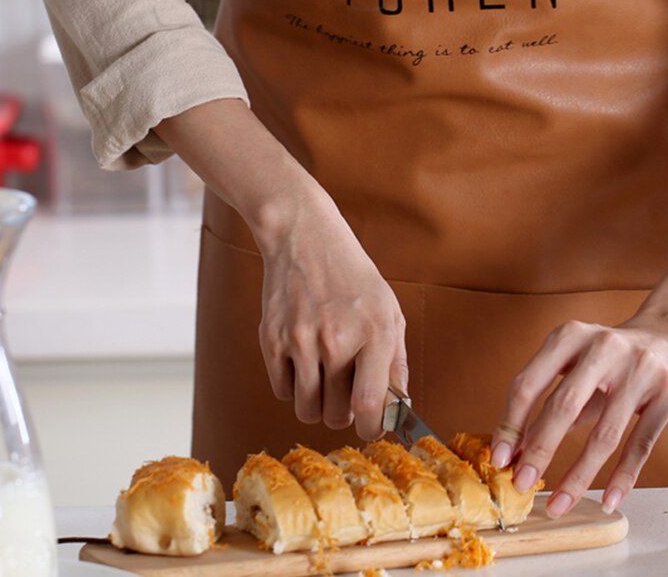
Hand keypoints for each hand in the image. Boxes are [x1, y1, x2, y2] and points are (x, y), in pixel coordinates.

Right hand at [154, 99, 407, 440]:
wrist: (305, 238)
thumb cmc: (354, 280)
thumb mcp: (389, 312)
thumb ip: (395, 364)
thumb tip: (396, 415)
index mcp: (376, 332)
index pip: (371, 407)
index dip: (371, 429)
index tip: (369, 427)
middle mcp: (338, 339)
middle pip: (337, 415)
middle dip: (344, 412)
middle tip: (346, 390)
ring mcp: (301, 340)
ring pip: (307, 410)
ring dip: (317, 403)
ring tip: (325, 376)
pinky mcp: (271, 339)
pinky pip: (283, 391)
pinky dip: (294, 386)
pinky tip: (303, 358)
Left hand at [490, 219, 667, 517]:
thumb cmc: (610, 357)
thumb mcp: (574, 366)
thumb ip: (548, 402)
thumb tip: (517, 450)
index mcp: (569, 336)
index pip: (529, 383)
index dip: (511, 424)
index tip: (499, 459)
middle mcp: (603, 347)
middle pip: (564, 405)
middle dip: (540, 450)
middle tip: (522, 484)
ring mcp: (639, 369)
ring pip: (604, 434)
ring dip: (578, 476)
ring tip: (558, 505)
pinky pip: (641, 444)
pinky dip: (623, 477)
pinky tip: (608, 500)